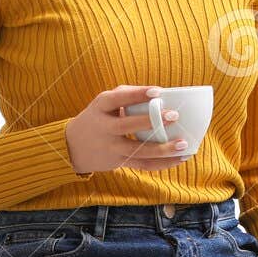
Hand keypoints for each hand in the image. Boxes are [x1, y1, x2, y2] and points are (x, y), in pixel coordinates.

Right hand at [65, 84, 188, 174]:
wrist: (73, 147)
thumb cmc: (98, 117)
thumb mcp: (104, 102)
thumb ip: (127, 94)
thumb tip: (159, 92)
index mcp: (101, 107)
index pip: (117, 98)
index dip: (137, 95)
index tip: (157, 92)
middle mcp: (104, 128)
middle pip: (127, 125)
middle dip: (151, 121)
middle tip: (174, 115)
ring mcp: (111, 147)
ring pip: (138, 150)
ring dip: (162, 149)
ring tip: (183, 144)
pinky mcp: (119, 162)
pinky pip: (143, 165)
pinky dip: (163, 163)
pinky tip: (180, 158)